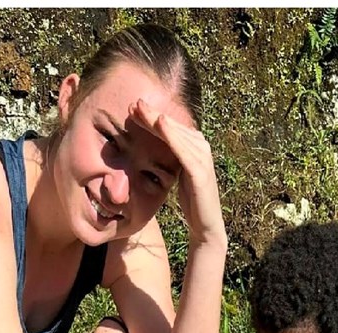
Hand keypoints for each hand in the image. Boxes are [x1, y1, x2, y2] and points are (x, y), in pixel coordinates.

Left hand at [129, 99, 224, 248]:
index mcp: (193, 150)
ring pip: (178, 134)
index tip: (133, 109)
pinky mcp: (200, 171)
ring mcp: (202, 159)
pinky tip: (160, 123)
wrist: (205, 226)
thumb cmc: (190, 202)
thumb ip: (170, 161)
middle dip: (154, 114)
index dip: (153, 119)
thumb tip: (152, 151)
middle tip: (134, 102)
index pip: (171, 130)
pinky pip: (184, 149)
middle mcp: (201, 149)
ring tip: (142, 109)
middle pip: (174, 127)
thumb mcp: (175, 176)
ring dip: (159, 120)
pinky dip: (173, 135)